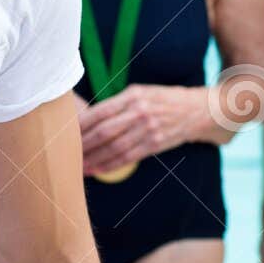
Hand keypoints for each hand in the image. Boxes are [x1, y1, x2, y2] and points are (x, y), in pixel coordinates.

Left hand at [78, 85, 216, 175]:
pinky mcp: (156, 144)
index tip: (65, 134)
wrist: (198, 110)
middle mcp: (140, 112)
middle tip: (66, 154)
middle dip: (83, 145)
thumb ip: (118, 104)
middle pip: (104, 131)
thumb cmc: (163, 100)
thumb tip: (89, 118)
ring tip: (79, 166)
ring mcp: (149, 129)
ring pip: (114, 147)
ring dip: (94, 159)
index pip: (100, 112)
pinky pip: (128, 157)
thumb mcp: (141, 92)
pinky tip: (98, 169)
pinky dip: (110, 165)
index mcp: (132, 95)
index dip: (81, 125)